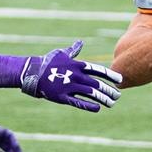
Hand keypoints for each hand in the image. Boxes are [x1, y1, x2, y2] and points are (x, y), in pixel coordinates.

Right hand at [0, 40, 122, 112]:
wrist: (32, 72)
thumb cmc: (48, 62)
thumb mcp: (62, 53)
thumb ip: (74, 50)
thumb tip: (80, 42)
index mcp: (78, 65)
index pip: (99, 70)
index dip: (111, 76)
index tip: (120, 80)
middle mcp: (76, 75)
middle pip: (97, 84)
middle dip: (109, 90)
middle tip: (117, 95)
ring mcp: (69, 86)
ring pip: (91, 94)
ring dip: (103, 99)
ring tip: (111, 103)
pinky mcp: (62, 97)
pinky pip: (78, 102)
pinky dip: (89, 106)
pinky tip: (98, 108)